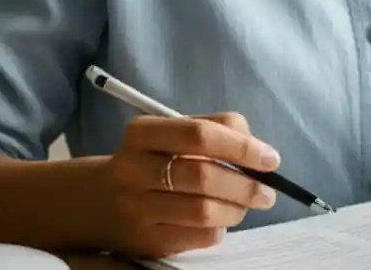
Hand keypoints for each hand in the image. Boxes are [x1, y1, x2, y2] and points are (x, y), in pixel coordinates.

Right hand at [98, 112, 281, 257]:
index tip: (270, 159)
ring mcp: (135, 208)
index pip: (200, 134)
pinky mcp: (145, 240)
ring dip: (236, 209)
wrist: (101, 201)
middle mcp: (133, 169)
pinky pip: (198, 236)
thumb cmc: (153, 159)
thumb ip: (217, 129)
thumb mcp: (173, 133)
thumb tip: (259, 152)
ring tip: (246, 205)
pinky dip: (220, 228)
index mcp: (143, 133)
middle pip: (203, 175)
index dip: (241, 147)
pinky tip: (220, 221)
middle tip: (267, 192)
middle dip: (245, 185)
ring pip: (203, 211)